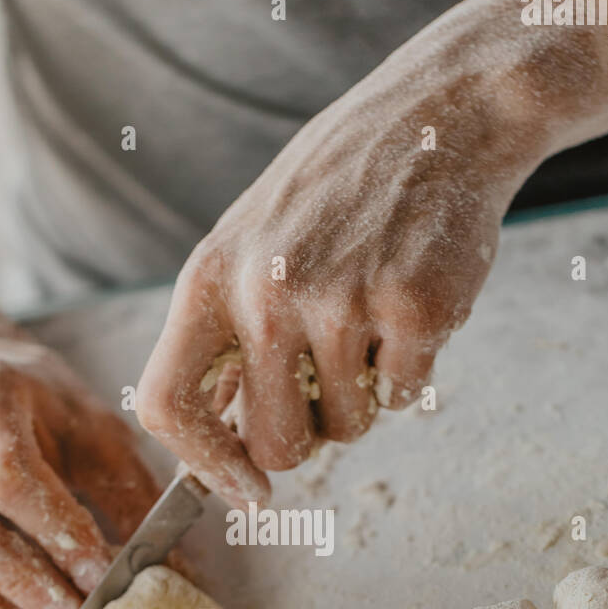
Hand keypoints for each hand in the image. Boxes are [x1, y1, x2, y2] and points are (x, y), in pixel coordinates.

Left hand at [135, 19, 547, 502]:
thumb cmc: (338, 189)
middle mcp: (265, 294)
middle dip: (308, 437)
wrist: (440, 116)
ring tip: (372, 317)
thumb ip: (225, 336)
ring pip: (348, 428)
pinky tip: (410, 303)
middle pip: (275, 445)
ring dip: (366, 395)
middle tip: (329, 386)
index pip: (167, 406)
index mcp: (210, 279)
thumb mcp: (250, 244)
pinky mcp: (415, 310)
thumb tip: (221, 438)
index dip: (203, 468)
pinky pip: (406, 397)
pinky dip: (414, 370)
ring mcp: (342, 302)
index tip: (243, 492)